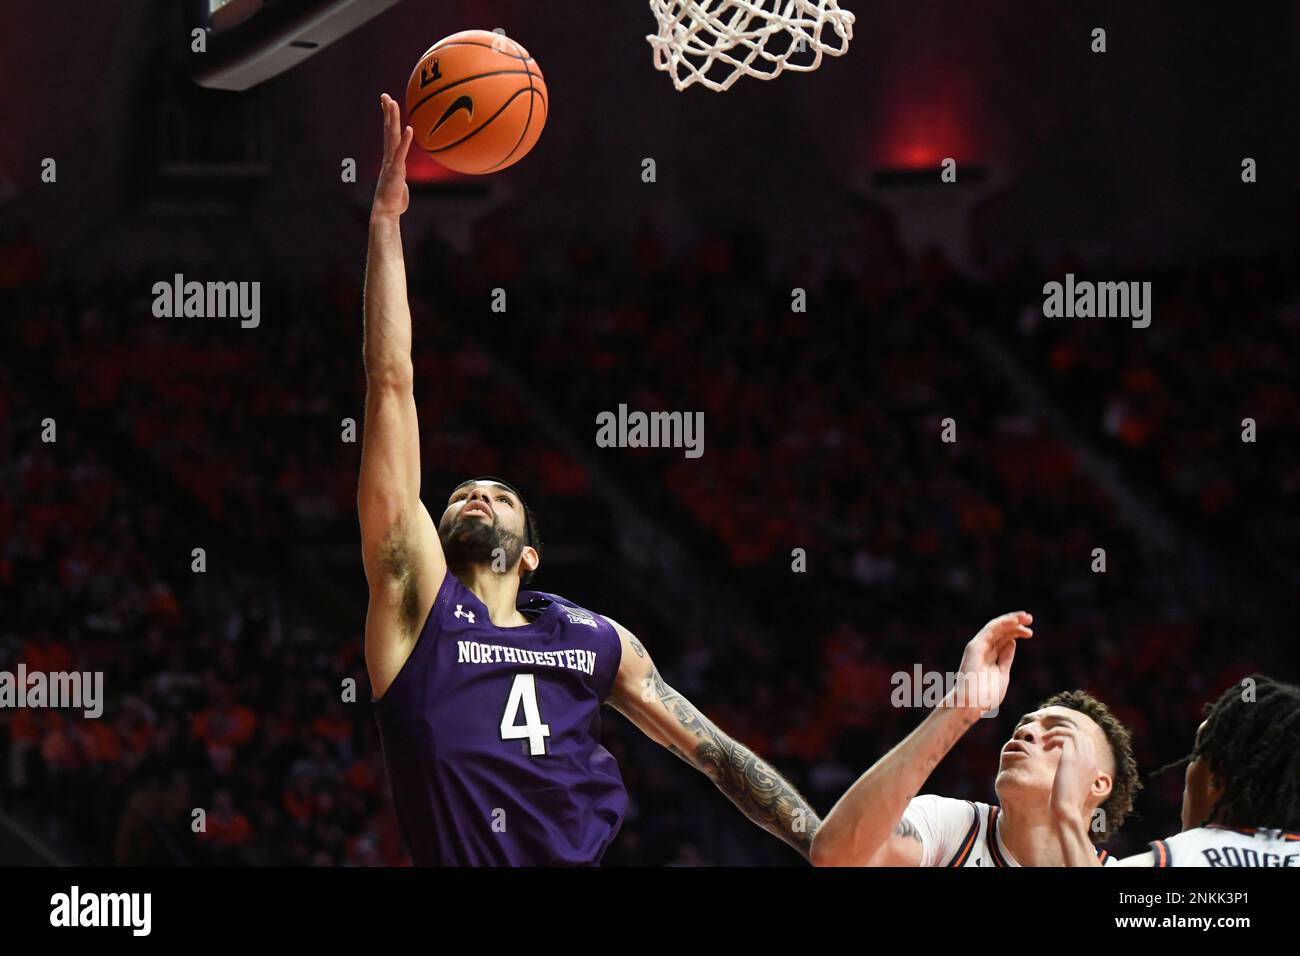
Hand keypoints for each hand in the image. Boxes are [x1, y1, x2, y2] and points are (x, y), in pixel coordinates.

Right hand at [372, 93, 412, 220]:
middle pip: (388, 130)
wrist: (386, 212)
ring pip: (392, 136)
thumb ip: (400, 179)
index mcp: (390, 160)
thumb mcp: (399, 186)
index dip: (387, 120)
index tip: (386, 105)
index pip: (388, 135)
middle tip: (385, 96)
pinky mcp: (396, 170)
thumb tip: (400, 182)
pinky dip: (406, 141)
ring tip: (392, 103)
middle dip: (387, 112)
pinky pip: (401, 152)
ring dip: (392, 119)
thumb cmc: (393, 203)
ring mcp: (391, 162)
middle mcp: (389, 157)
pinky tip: (409, 128)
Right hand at [952, 611, 1032, 712]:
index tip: (1029, 632)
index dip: (1016, 633)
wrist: (972, 705)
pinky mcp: (975, 646)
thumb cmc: (986, 695)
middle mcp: (983, 649)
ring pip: (996, 627)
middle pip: (1000, 631)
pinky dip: (1003, 623)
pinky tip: (1015, 621)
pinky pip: (991, 630)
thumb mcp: (1002, 673)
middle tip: (1030, 619)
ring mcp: (978, 647)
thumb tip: (1012, 642)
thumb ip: (1006, 658)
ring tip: (1026, 617)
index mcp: (989, 656)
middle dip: (1015, 624)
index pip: (1003, 639)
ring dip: (1011, 620)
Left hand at [1045, 723, 1098, 827]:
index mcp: (1093, 767)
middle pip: (1081, 736)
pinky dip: (1053, 738)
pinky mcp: (1071, 758)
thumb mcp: (1073, 786)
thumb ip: (1073, 775)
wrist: (1067, 810)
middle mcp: (1090, 761)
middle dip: (1064, 733)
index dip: (1072, 740)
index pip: (1087, 744)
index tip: (1057, 743)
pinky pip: (1064, 737)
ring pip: (1073, 733)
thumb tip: (1065, 771)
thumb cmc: (1067, 802)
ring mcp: (1083, 759)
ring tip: (1045, 740)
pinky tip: (1045, 748)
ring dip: (1057, 733)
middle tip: (1049, 739)